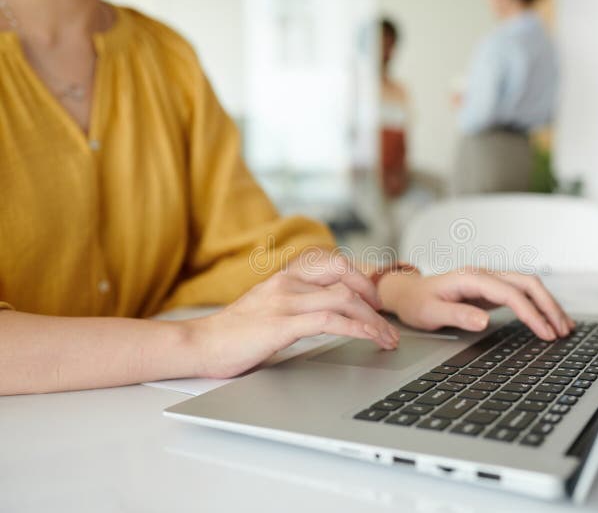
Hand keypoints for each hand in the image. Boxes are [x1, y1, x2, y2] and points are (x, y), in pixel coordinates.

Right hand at [186, 251, 398, 378]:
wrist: (198, 345)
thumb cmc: (234, 333)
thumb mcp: (269, 308)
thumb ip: (296, 304)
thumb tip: (330, 314)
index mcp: (285, 276)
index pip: (334, 263)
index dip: (362, 279)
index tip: (375, 301)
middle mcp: (287, 282)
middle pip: (345, 276)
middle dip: (374, 299)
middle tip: (387, 323)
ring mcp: (285, 301)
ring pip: (344, 298)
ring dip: (373, 319)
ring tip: (387, 338)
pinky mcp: (282, 324)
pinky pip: (330, 320)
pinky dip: (357, 328)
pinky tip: (370, 338)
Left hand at [378, 269, 573, 340]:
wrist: (408, 293)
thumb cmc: (417, 303)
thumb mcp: (430, 313)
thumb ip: (457, 315)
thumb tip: (484, 320)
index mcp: (470, 278)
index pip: (510, 293)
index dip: (531, 313)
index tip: (545, 332)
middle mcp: (484, 274)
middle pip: (527, 283)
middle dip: (549, 306)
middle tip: (563, 331)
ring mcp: (489, 280)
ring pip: (528, 286)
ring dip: (548, 304)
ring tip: (565, 327)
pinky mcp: (492, 289)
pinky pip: (522, 293)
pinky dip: (539, 305)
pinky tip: (549, 319)